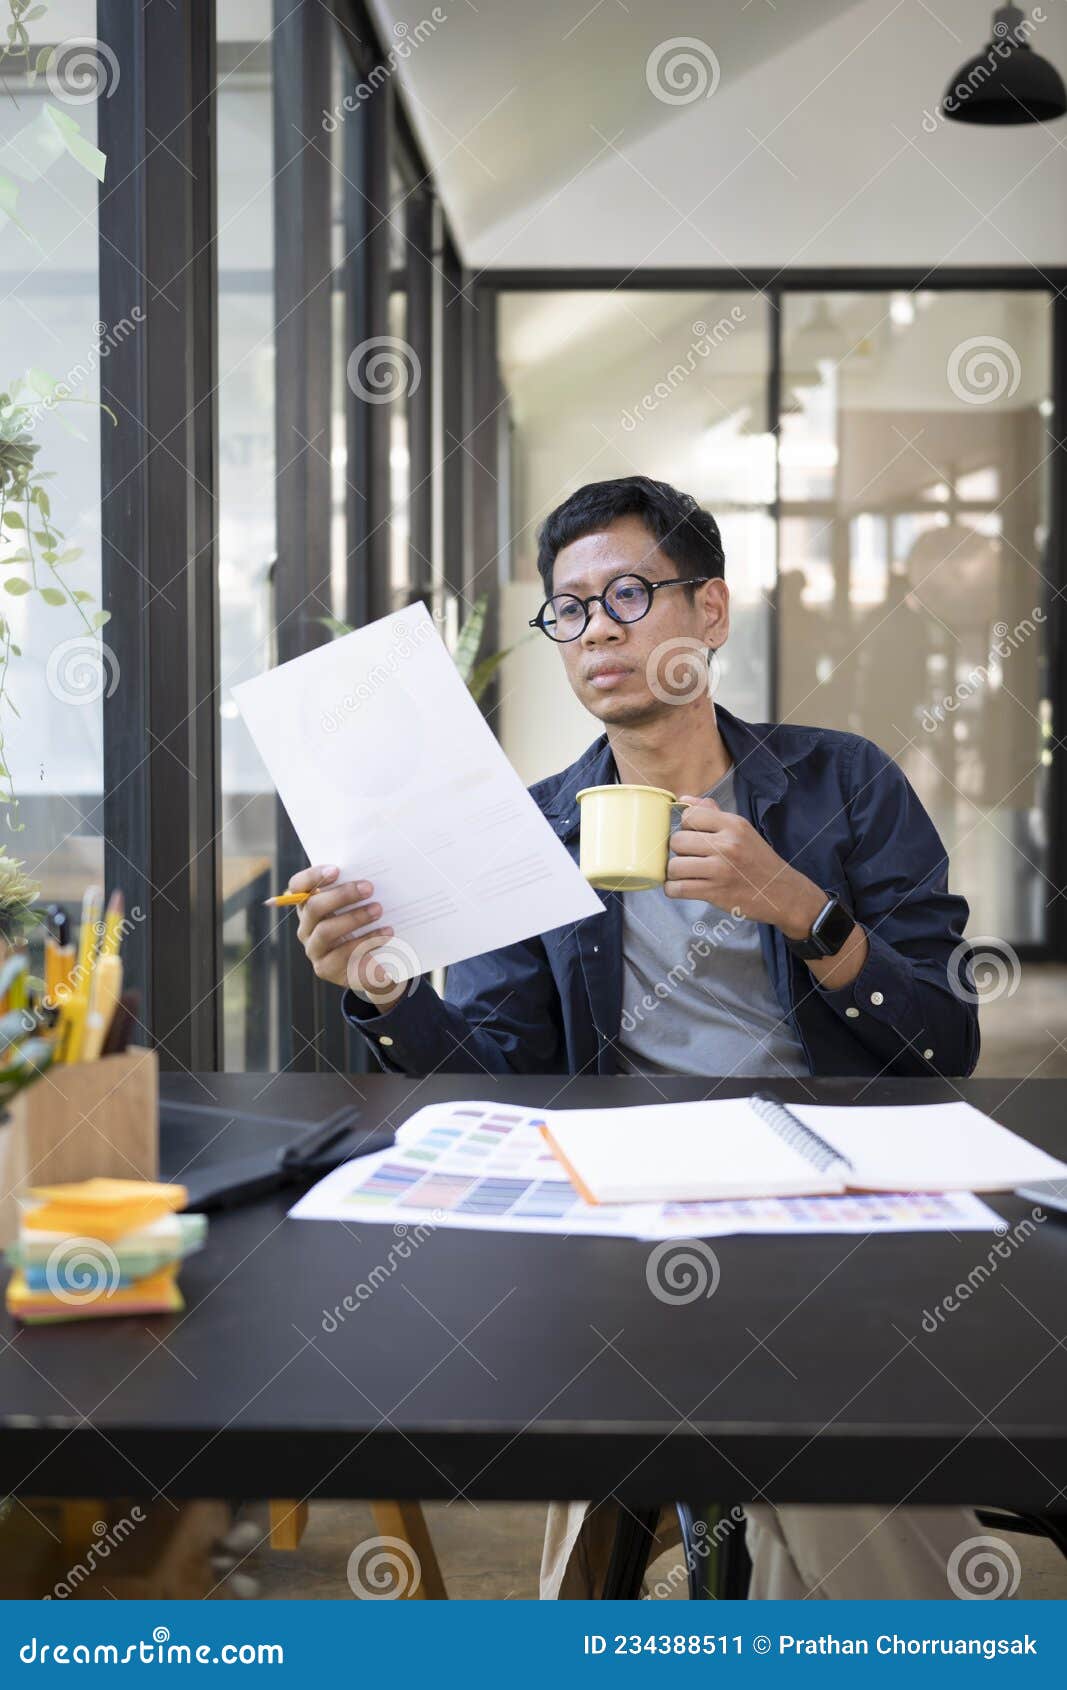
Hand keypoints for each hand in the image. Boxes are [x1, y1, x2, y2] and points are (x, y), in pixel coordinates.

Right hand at [290, 864, 400, 1006]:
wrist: (371, 964)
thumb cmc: (364, 926)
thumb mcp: (357, 906)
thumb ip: (354, 890)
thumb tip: (367, 875)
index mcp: (309, 905)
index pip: (298, 886)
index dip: (313, 876)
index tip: (336, 870)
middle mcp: (306, 927)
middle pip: (314, 907)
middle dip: (342, 895)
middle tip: (369, 888)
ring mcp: (313, 949)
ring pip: (326, 930)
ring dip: (354, 918)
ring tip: (378, 909)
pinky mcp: (325, 968)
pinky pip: (343, 953)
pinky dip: (367, 940)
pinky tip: (386, 932)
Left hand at [666, 795, 825, 937]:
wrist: (782, 892)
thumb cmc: (758, 860)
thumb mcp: (742, 830)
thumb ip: (712, 813)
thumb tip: (684, 799)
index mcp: (733, 824)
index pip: (689, 816)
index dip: (686, 827)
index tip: (694, 837)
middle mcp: (727, 844)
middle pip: (677, 841)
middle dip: (679, 851)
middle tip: (690, 858)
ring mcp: (720, 869)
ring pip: (674, 866)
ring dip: (674, 873)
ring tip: (686, 874)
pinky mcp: (715, 892)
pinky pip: (677, 889)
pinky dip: (673, 890)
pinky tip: (682, 888)